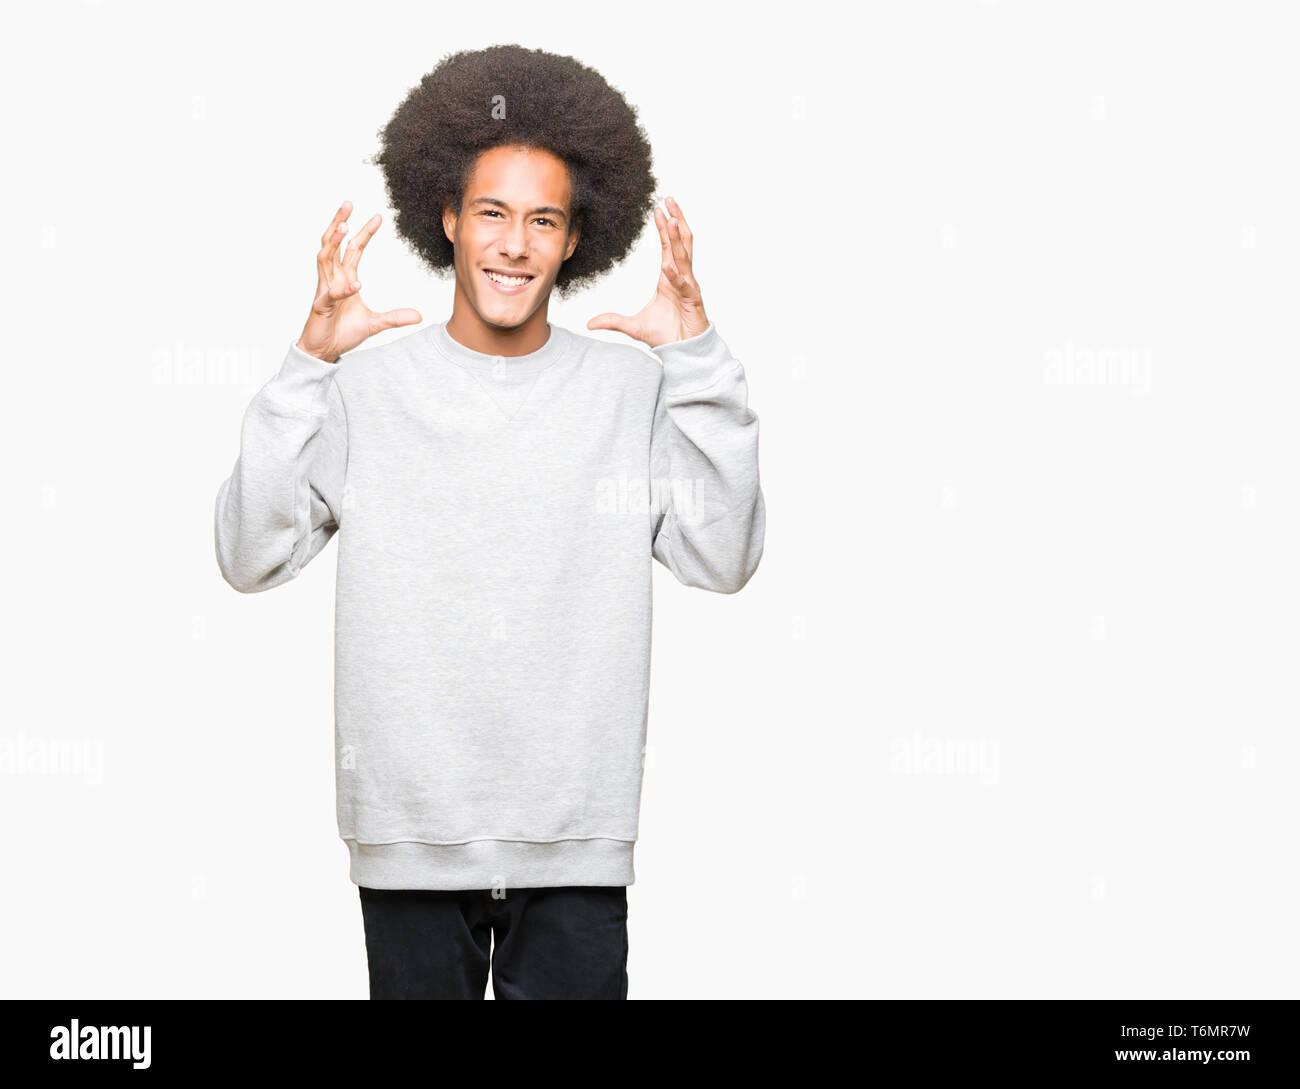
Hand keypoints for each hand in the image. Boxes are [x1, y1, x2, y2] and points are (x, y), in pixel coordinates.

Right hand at [297, 201, 421, 362]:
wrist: (325, 350)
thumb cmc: (343, 332)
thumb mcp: (375, 324)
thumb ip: (395, 318)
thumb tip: (419, 316)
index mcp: (345, 277)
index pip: (354, 248)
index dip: (364, 232)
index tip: (378, 216)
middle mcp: (333, 278)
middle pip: (334, 243)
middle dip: (340, 223)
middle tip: (349, 203)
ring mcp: (325, 289)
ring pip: (325, 258)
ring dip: (333, 241)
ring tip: (344, 226)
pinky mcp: (321, 305)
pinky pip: (331, 293)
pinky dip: (342, 288)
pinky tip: (355, 284)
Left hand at [587, 196, 709, 348]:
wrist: (682, 353)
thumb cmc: (665, 335)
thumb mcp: (633, 326)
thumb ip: (612, 321)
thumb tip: (589, 323)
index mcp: (669, 277)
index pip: (668, 246)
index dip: (664, 227)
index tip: (658, 209)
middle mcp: (682, 278)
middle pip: (681, 242)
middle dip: (676, 220)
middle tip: (669, 200)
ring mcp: (689, 288)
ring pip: (684, 258)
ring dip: (677, 239)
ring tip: (671, 220)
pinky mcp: (693, 302)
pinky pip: (684, 285)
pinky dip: (675, 275)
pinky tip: (666, 265)